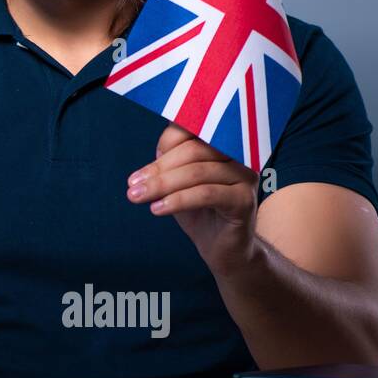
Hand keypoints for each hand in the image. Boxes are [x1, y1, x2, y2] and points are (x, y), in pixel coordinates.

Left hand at [126, 122, 259, 277]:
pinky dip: (177, 200)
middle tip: (132, 187)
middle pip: (193, 150)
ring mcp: (245, 176)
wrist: (221, 247)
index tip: (137, 175)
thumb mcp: (177, 183)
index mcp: (221, 142)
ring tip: (138, 198)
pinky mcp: (244, 199)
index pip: (192, 130)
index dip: (163, 148)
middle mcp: (238, 154)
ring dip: (162, 185)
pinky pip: (206, 194)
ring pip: (197, 172)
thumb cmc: (198, 210)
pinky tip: (157, 209)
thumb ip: (167, 164)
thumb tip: (145, 166)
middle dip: (158, 170)